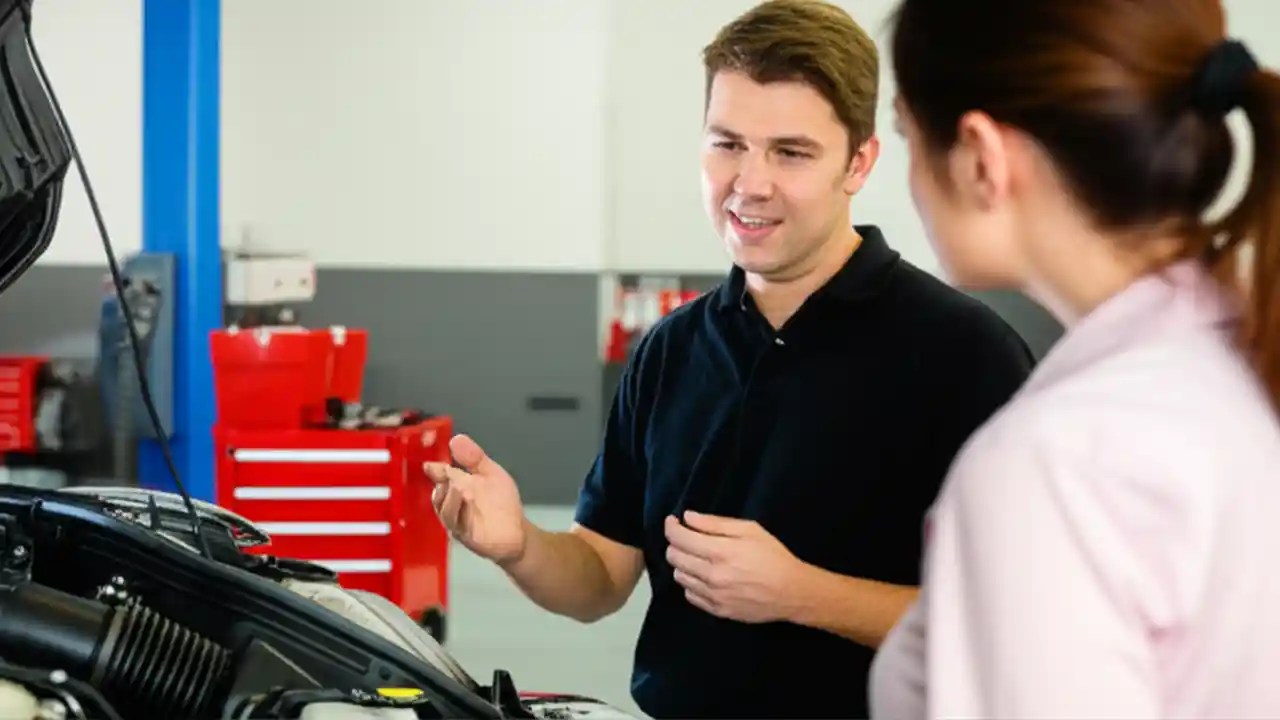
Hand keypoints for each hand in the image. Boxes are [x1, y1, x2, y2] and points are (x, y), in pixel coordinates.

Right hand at [424, 434, 526, 564]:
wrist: (516, 532)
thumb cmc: (502, 502)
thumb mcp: (491, 474)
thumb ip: (474, 458)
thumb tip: (456, 438)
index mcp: (456, 485)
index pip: (440, 474)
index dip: (434, 468)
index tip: (430, 462)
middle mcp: (452, 502)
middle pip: (439, 490)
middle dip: (441, 480)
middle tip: (446, 471)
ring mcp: (456, 519)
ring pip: (445, 508)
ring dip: (450, 497)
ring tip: (458, 485)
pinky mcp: (463, 534)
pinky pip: (455, 522)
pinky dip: (457, 511)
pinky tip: (464, 501)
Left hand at [664, 511, 808, 623]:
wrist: (792, 592)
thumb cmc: (773, 556)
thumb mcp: (750, 530)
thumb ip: (715, 523)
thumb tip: (688, 518)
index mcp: (720, 552)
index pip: (679, 538)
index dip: (671, 527)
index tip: (673, 521)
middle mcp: (712, 575)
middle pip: (674, 557)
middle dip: (675, 543)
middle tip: (686, 538)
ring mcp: (713, 596)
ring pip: (679, 577)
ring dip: (682, 563)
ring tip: (696, 557)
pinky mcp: (717, 611)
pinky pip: (690, 595)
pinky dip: (691, 583)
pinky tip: (704, 576)